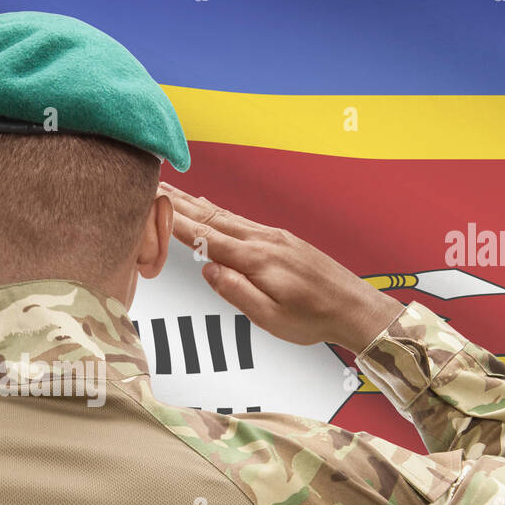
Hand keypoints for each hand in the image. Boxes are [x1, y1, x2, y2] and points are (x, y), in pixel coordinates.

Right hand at [159, 181, 403, 354]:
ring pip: (225, 215)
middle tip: (152, 186)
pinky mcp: (281, 239)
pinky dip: (217, 210)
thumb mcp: (270, 317)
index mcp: (257, 260)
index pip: (206, 237)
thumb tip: (208, 270)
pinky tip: (209, 208)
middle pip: (211, 217)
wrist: (353, 307)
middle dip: (179, 202)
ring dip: (195, 203)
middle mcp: (264, 240)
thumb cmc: (314, 318)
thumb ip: (236, 292)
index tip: (151, 206)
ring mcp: (273, 236)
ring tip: (171, 191)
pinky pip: (240, 220)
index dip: (175, 222)